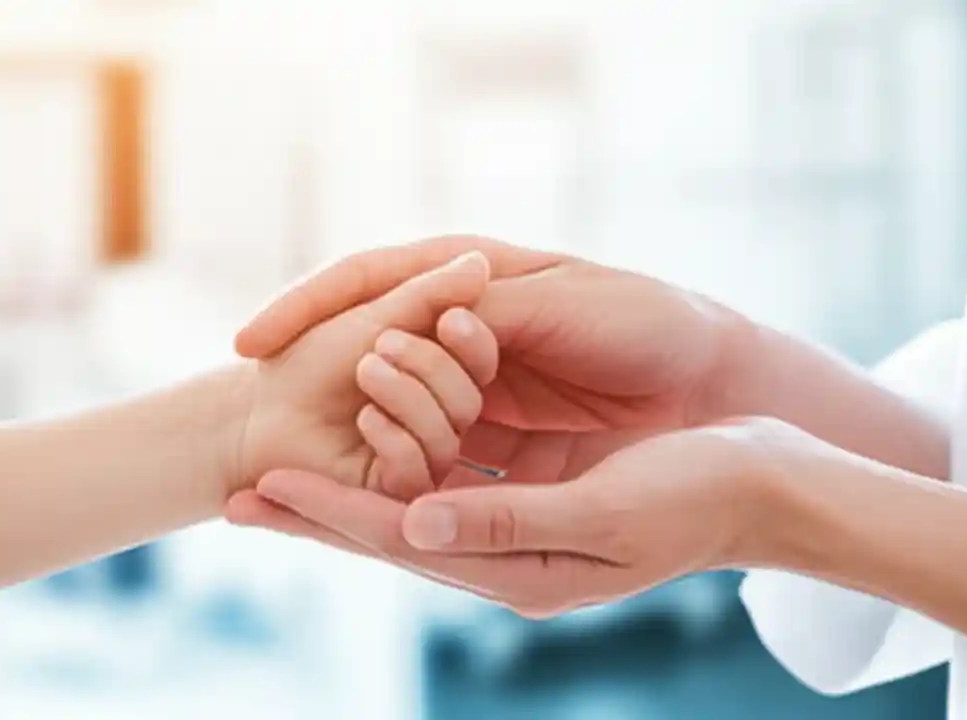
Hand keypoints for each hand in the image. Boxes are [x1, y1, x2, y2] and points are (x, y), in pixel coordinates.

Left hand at [228, 417, 804, 616]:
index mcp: (516, 569)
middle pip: (387, 533)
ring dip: (347, 488)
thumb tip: (412, 527)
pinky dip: (400, 465)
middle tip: (234, 495)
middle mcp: (505, 558)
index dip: (324, 512)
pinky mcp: (534, 501)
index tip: (255, 488)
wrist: (763, 485)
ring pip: (409, 509)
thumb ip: (505, 519)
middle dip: (312, 512)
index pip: (397, 539)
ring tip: (283, 472)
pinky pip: (449, 484)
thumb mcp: (602, 509)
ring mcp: (518, 533)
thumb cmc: (695, 493)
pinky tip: (369, 449)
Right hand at [236, 235, 751, 433]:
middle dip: (306, 390)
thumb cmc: (648, 321)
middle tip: (253, 429)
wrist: (715, 384)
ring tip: (288, 481)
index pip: (365, 285)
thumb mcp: (559, 302)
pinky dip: (403, 482)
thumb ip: (480, 314)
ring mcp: (474, 396)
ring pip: (392, 418)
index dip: (304, 310)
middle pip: (363, 357)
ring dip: (349, 445)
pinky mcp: (499, 449)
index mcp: (467, 281)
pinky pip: (436, 466)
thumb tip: (407, 329)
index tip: (252, 344)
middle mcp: (459, 340)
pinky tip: (366, 503)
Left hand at [236, 252, 498, 498]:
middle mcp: (438, 418)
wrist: (258, 412)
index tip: (449, 319)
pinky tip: (365, 419)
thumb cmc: (309, 360)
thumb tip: (480, 264)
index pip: (481, 357)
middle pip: (470, 396)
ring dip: (408, 395)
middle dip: (429, 365)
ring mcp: (420, 458)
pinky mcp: (394, 494)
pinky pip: (420, 468)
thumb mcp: (372, 318)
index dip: (471, 338)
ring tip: (365, 372)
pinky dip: (395, 436)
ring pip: (450, 431)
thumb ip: (427, 296)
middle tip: (380, 348)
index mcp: (441, 373)